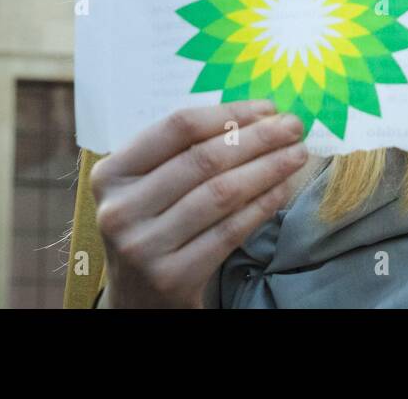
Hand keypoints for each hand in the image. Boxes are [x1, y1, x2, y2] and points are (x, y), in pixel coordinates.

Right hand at [90, 100, 307, 307]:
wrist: (136, 299)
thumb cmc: (151, 226)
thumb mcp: (146, 186)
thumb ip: (182, 153)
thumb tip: (253, 116)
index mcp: (111, 174)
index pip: (177, 128)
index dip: (227, 113)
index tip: (267, 108)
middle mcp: (121, 209)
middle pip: (203, 159)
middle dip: (258, 138)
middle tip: (293, 126)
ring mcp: (144, 246)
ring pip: (220, 194)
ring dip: (267, 169)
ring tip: (296, 155)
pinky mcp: (172, 276)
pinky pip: (229, 232)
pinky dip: (261, 206)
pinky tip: (282, 189)